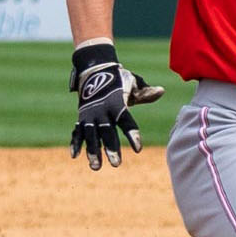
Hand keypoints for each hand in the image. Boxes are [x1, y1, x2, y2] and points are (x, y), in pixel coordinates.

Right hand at [68, 43, 166, 169]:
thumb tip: (161, 92)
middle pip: (106, 132)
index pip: (126, 122)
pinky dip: (75, 142)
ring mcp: (90, 115)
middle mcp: (102, 111)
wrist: (95, 69)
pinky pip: (77, 131)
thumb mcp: (132, 82)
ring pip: (90, 135)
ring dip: (92, 151)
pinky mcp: (82, 117)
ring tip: (96, 167)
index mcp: (117, 104)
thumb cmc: (118, 78)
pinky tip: (74, 156)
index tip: (138, 149)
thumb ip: (145, 92)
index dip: (132, 135)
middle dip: (111, 149)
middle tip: (116, 164)